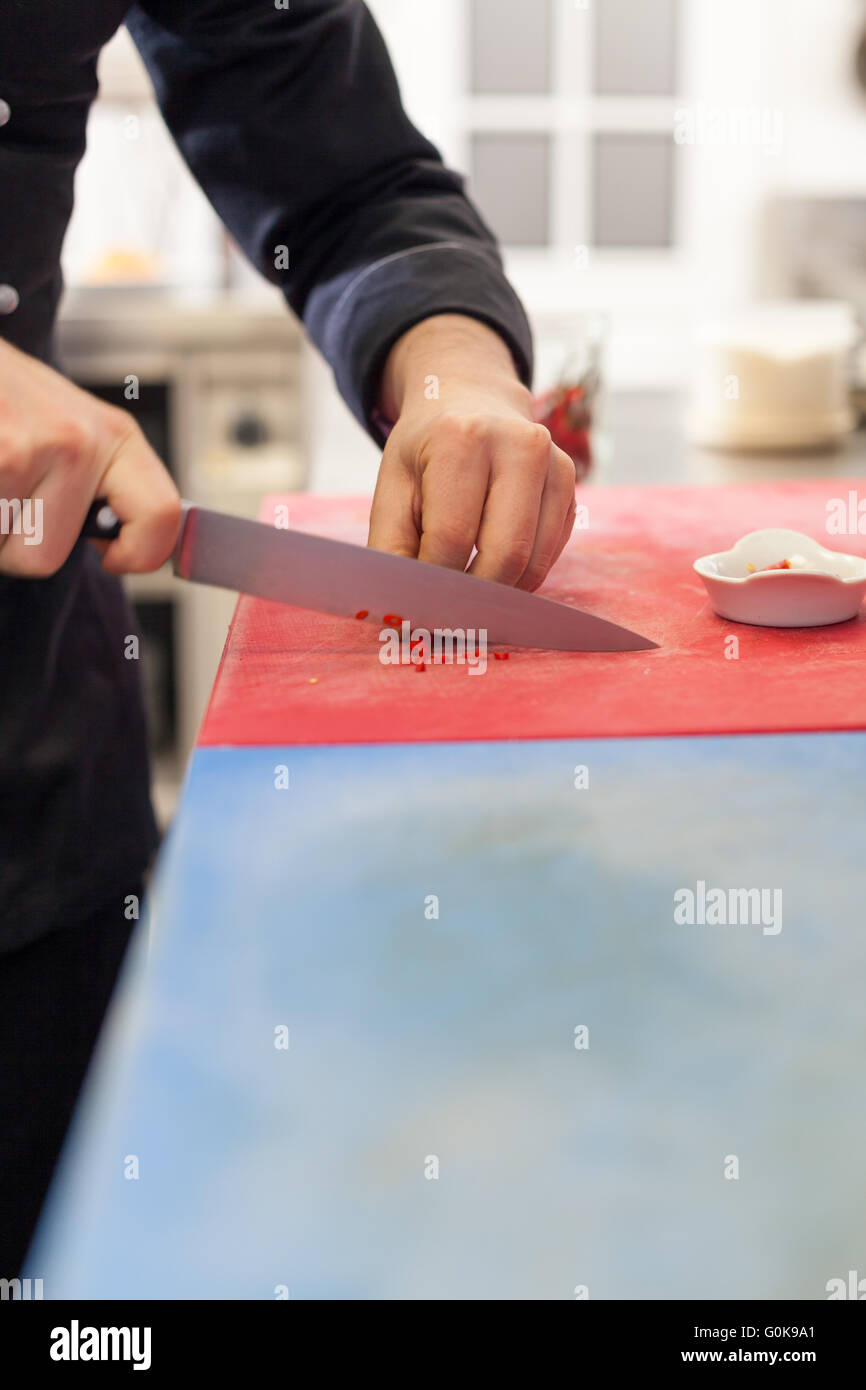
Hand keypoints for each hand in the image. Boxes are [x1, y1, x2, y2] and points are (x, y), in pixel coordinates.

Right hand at [0, 337, 179, 575]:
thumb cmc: (7, 395)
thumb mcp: (70, 427)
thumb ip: (98, 482)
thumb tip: (115, 542)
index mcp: (115, 435)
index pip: (161, 514)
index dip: (139, 554)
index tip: (113, 556)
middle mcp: (78, 440)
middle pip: (47, 557)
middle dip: (15, 542)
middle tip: (7, 494)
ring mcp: (29, 446)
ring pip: (7, 551)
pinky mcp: (0, 452)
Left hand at [369, 314, 575, 589]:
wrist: (471, 400)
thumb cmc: (427, 451)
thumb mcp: (393, 488)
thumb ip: (390, 547)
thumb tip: (400, 610)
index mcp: (463, 438)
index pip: (452, 538)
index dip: (433, 582)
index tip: (419, 601)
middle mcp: (519, 444)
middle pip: (503, 555)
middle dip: (473, 596)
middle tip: (447, 610)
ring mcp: (554, 464)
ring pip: (533, 563)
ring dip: (499, 591)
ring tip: (468, 589)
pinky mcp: (570, 485)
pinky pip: (550, 554)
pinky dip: (521, 574)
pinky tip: (494, 564)